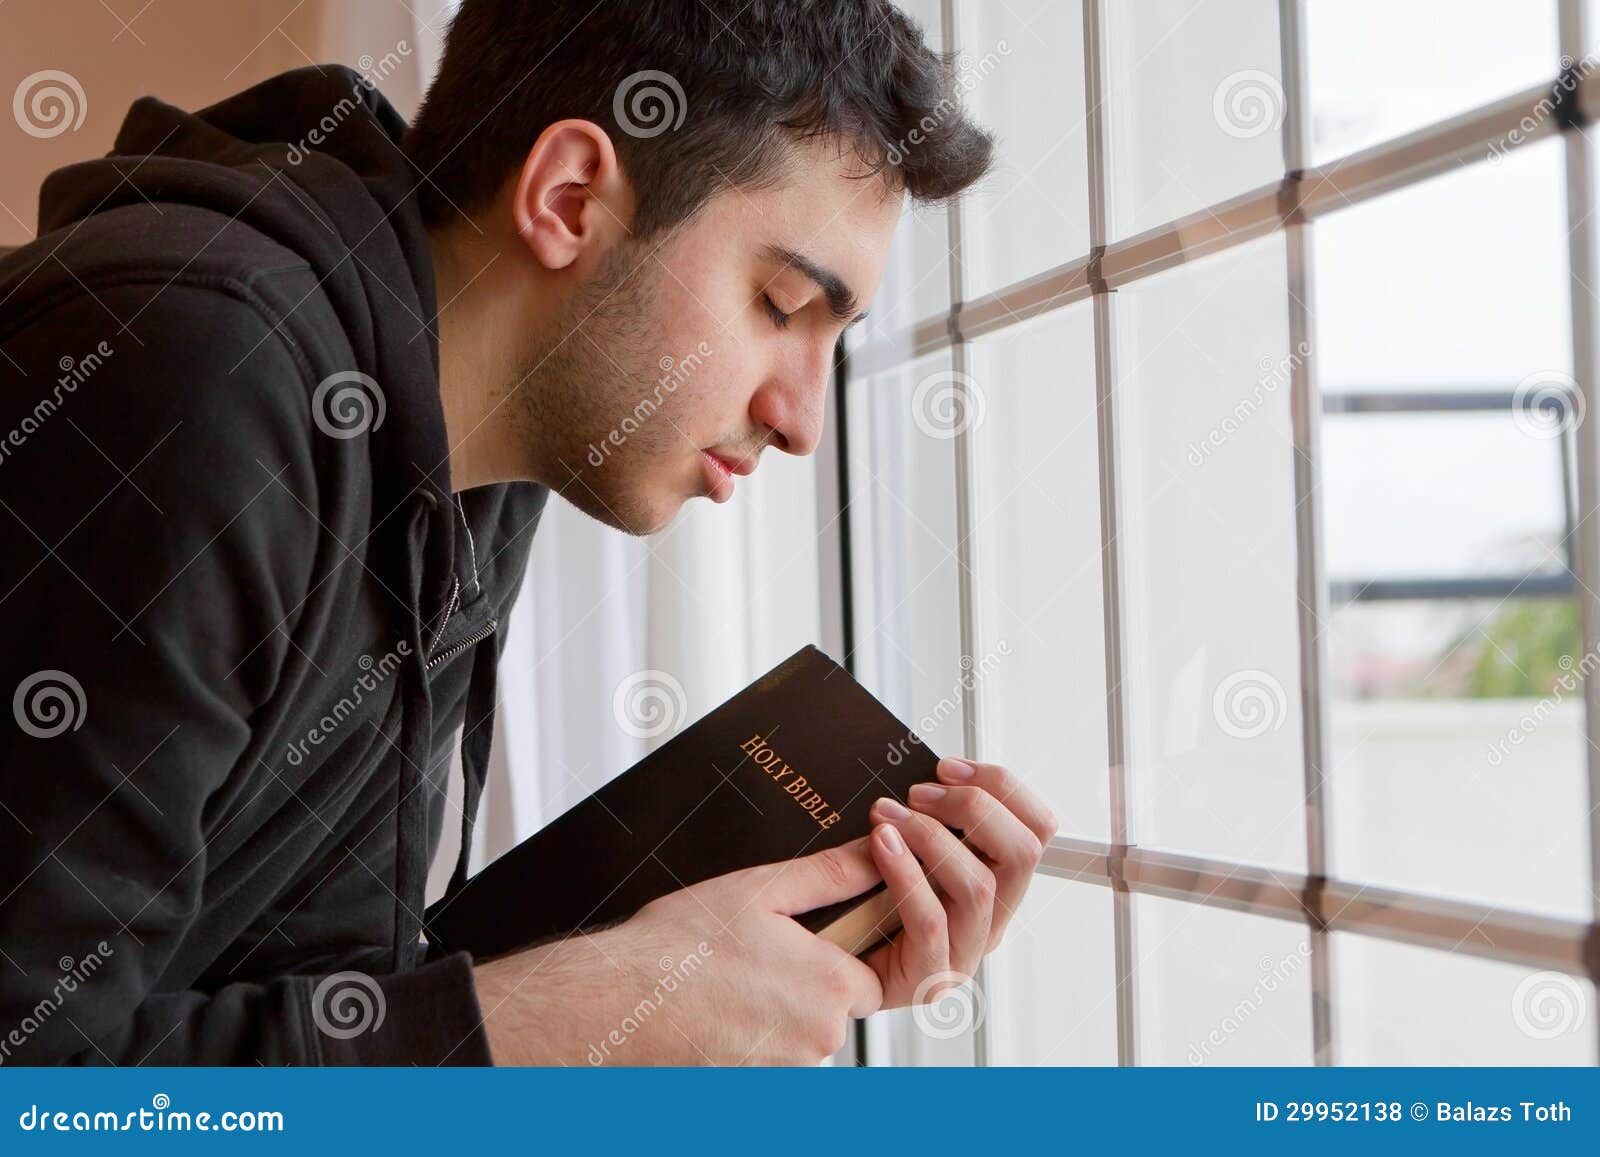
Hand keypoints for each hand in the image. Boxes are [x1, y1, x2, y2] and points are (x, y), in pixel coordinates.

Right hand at [473, 838, 884, 1065]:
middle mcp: (819, 1038)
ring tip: (730, 978)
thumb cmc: (680, 947)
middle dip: (807, 981)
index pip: (870, 976)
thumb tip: (873, 856)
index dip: (840, 954)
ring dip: (776, 1007)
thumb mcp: (761, 889)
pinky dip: (751, 1032)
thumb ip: (831, 874)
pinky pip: (771, 1056)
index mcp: (832, 985)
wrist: (618, 1002)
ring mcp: (787, 1070)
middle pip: (837, 1008)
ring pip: (801, 1032)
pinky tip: (718, 1007)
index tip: (806, 940)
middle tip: (757, 954)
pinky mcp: (756, 1087)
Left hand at [864, 756, 1055, 1007]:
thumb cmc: (852, 890)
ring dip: (931, 837)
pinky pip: (931, 922)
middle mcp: (988, 916)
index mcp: (995, 880)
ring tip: (886, 817)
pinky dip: (906, 875)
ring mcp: (962, 951)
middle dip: (972, 806)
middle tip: (917, 793)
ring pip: (979, 887)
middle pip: (1025, 852)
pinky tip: (880, 845)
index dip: (1000, 787)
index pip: (1037, 828)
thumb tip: (937, 770)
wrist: (808, 952)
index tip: (947, 767)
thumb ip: (931, 811)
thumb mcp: (904, 839)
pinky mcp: (927, 978)